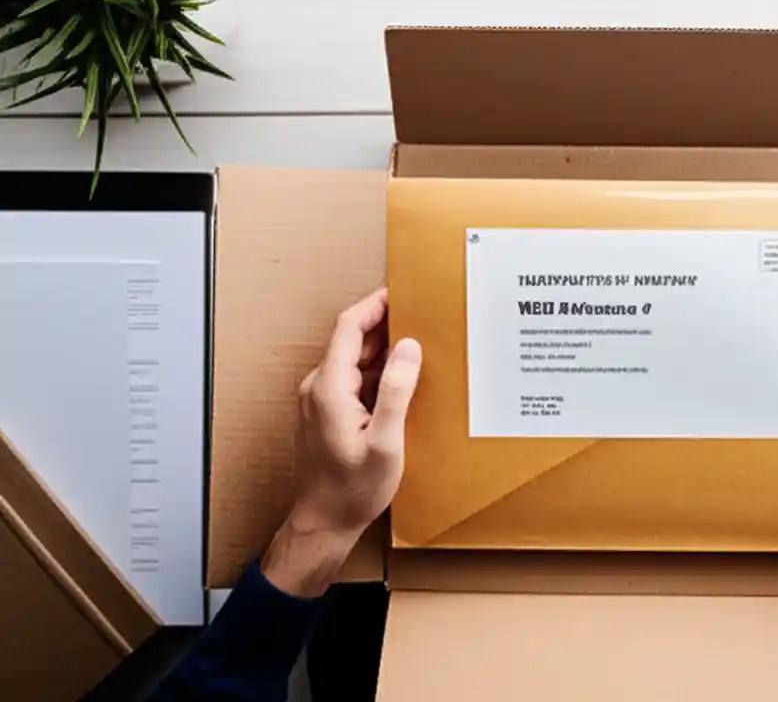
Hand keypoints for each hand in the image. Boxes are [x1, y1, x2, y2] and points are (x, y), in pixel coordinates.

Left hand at [263, 289, 421, 596]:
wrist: (323, 522)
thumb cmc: (353, 490)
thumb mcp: (386, 442)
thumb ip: (397, 391)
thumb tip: (409, 347)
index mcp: (329, 388)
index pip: (348, 328)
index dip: (374, 305)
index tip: (400, 292)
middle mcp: (318, 388)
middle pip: (351, 341)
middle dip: (385, 325)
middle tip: (421, 316)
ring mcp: (320, 401)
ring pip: (353, 360)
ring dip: (383, 350)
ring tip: (419, 344)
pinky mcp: (326, 414)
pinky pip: (352, 380)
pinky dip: (377, 372)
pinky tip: (402, 381)